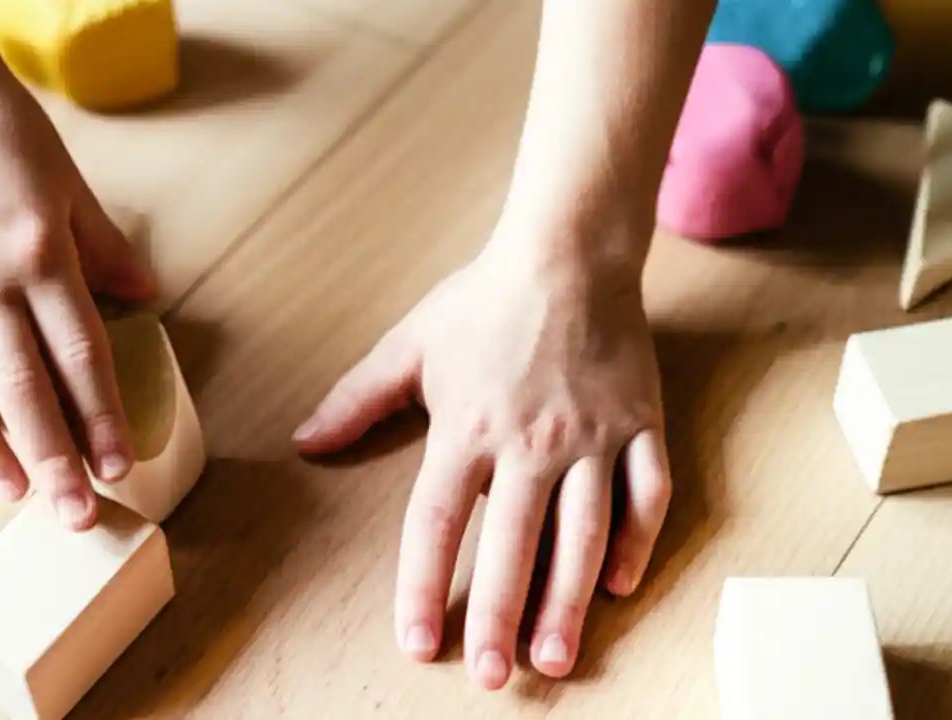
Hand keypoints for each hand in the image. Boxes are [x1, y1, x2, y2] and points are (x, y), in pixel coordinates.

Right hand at [0, 68, 154, 530]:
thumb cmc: (5, 135)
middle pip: (20, 388)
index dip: (102, 417)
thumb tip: (144, 302)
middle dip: (52, 458)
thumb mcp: (73, 188)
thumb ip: (108, 252)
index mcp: (39, 252)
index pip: (79, 355)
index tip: (120, 466)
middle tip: (74, 512)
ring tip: (14, 495)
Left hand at [294, 232, 669, 688]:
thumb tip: (305, 441)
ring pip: (584, 532)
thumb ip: (357, 399)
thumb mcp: (411, 344)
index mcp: (467, 427)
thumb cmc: (485, 299)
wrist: (568, 250)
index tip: (417, 642)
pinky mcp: (639, 424)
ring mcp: (591, 436)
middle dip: (499, 615)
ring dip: (568, 600)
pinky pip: (646, 493)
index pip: (438, 522)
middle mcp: (530, 441)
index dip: (423, 586)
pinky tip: (619, 587)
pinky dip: (637, 543)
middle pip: (513, 543)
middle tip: (492, 678)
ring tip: (555, 657)